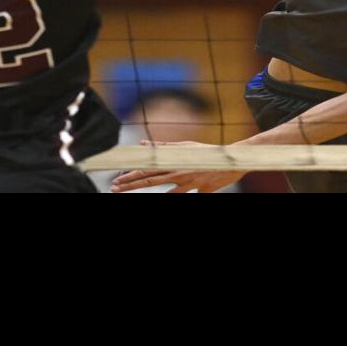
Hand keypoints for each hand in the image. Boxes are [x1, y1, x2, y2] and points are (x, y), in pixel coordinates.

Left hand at [110, 141, 245, 193]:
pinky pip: (185, 197)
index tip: (117, 180)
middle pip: (149, 179)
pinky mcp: (201, 190)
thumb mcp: (186, 146)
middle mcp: (179, 172)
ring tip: (128, 194)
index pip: (147, 168)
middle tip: (114, 189)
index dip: (130, 174)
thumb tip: (144, 145)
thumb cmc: (208, 153)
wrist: (232, 161)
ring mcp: (189, 182)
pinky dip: (174, 198)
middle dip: (130, 185)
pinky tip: (166, 200)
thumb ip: (165, 148)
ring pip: (163, 192)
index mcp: (174, 161)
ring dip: (145, 191)